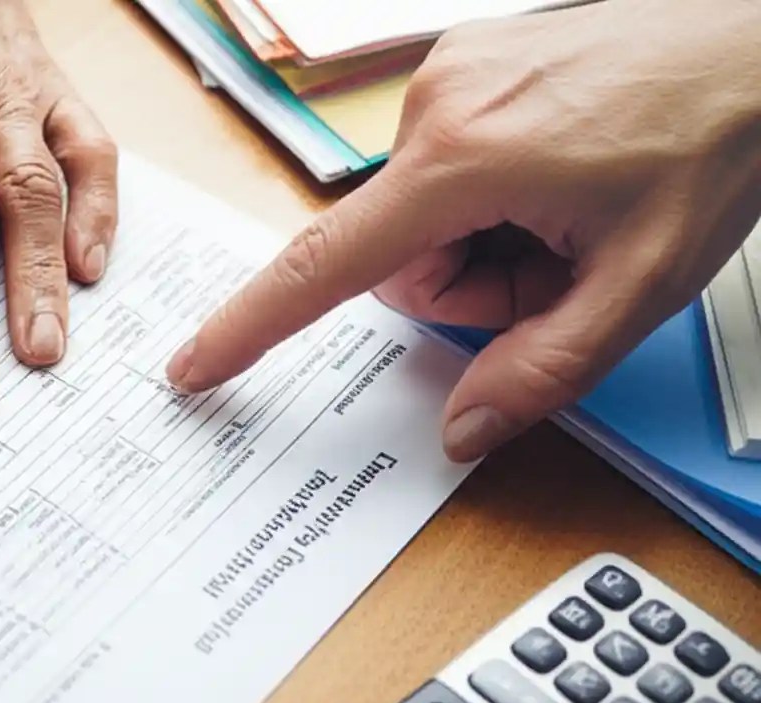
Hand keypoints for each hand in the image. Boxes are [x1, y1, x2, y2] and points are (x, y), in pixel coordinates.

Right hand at [166, 0, 760, 461]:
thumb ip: (542, 370)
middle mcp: (435, 109)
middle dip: (467, 287)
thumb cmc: (714, 137)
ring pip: (424, 215)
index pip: (326, 264)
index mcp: (463, 162)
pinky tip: (559, 178)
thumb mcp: (641, 284)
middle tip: (555, 271)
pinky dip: (490, 196)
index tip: (197, 363)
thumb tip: (461, 431)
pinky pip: (446, 166)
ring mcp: (450, 80)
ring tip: (568, 219)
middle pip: (397, 256)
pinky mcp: (469, 68)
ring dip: (484, 241)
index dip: (253, 325)